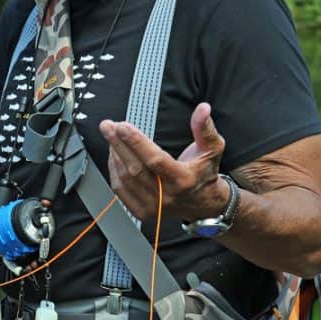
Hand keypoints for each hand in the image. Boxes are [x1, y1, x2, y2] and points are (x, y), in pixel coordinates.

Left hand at [99, 102, 228, 220]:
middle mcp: (167, 196)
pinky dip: (114, 170)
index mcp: (183, 179)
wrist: (203, 203)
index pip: (155, 160)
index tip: (123, 126)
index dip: (137, 142)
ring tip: (111, 136)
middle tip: (108, 126)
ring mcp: (153, 206)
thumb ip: (205, 128)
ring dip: (115, 155)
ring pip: (125, 178)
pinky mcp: (142, 211)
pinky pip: (120, 190)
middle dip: (118, 144)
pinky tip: (113, 155)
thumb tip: (202, 108)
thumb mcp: (212, 149)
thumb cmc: (205, 173)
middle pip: (135, 168)